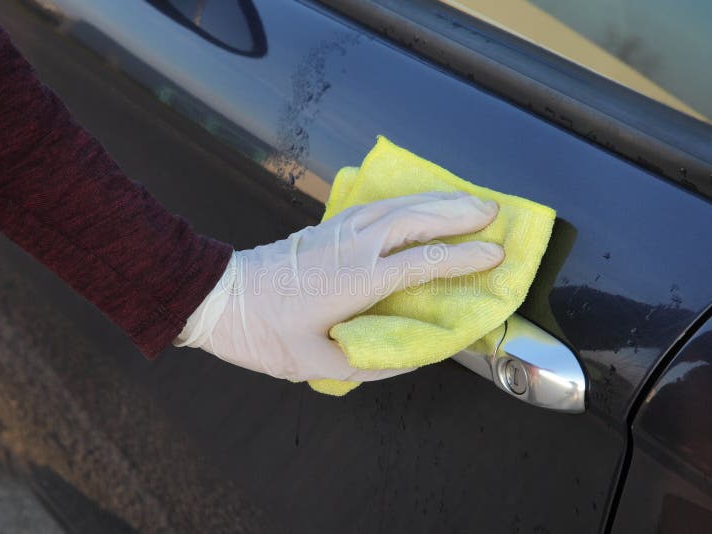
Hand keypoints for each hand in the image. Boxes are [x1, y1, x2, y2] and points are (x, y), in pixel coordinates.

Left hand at [175, 191, 502, 381]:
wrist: (217, 298)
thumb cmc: (262, 334)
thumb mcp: (316, 364)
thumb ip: (369, 362)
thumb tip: (412, 357)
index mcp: (354, 280)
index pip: (421, 263)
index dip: (462, 259)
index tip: (495, 255)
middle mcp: (352, 247)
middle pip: (415, 220)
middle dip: (458, 213)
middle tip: (494, 212)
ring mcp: (338, 231)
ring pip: (397, 205)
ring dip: (436, 200)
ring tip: (469, 199)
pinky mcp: (327, 226)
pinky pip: (376, 205)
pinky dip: (406, 199)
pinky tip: (420, 201)